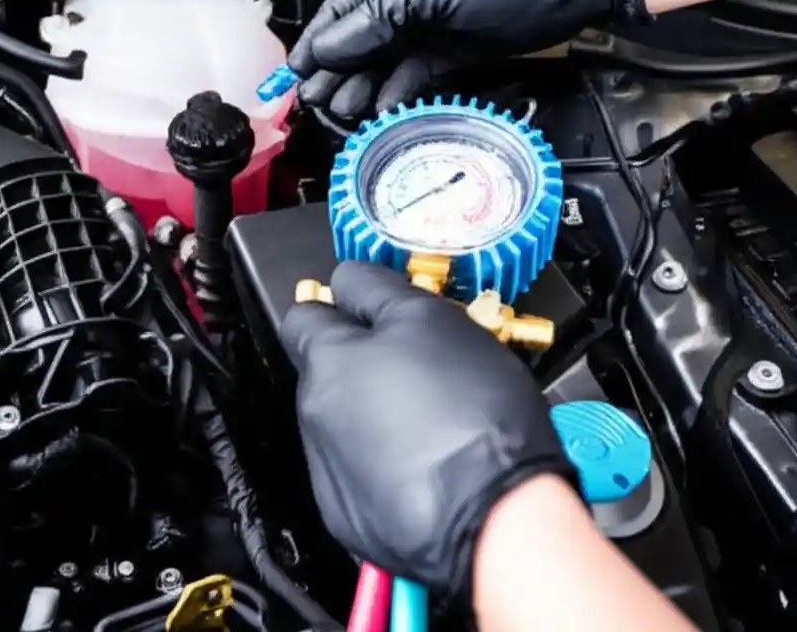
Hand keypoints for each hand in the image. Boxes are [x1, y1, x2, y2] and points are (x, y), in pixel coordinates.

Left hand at [280, 263, 576, 610]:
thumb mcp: (432, 320)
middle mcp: (315, 414)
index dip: (339, 304)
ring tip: (435, 417)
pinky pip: (360, 471)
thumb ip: (378, 292)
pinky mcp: (350, 512)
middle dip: (366, 360)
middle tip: (421, 362)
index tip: (369, 307)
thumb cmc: (471, 418)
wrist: (492, 517)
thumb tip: (349, 278)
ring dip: (378, 411)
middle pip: (328, 369)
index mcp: (327, 361)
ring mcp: (328, 468)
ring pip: (346, 420)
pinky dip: (386, 460)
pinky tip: (428, 461)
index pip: (303, 313)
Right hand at [290, 0, 647, 116]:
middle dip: (334, 68)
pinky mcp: (453, 50)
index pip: (343, 4)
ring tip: (342, 110)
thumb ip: (374, 21)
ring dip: (361, 85)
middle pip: (358, 36)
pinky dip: (395, 92)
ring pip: (383, 60)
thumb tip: (329, 46)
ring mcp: (432, 22)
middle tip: (312, 98)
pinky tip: (380, 107)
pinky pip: (413, 74)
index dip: (317, 39)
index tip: (295, 69)